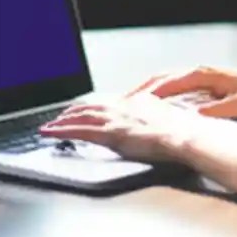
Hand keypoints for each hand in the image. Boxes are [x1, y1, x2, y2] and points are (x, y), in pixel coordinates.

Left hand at [39, 93, 215, 161]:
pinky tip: (50, 132)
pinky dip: (61, 131)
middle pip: (91, 106)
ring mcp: (116, 118)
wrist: (186, 135)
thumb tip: (155, 125)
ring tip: (50, 125)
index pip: (109, 102)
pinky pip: (79, 131)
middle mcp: (123, 106)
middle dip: (73, 111)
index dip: (94, 106)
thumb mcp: (171, 118)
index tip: (85, 109)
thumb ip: (157, 119)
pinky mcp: (110, 133)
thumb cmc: (184, 131)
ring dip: (62, 121)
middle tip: (59, 116)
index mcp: (138, 101)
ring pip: (80, 116)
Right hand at [128, 65, 236, 118]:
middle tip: (120, 103)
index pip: (168, 82)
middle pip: (161, 78)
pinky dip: (161, 94)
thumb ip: (215, 112)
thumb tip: (191, 118)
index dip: (148, 94)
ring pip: (167, 81)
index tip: (131, 104)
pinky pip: (176, 87)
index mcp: (204, 75)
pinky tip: (155, 105)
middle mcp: (200, 72)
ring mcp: (202, 77)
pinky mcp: (206, 84)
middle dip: (140, 90)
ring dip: (148, 91)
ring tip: (130, 104)